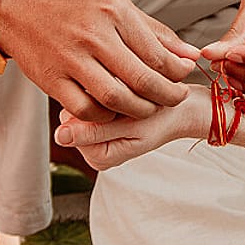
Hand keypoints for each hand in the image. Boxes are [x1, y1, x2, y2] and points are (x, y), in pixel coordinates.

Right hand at [0, 0, 198, 121]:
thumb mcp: (115, 4)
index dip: (177, 72)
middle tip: (174, 99)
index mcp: (113, 12)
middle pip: (142, 80)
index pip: (157, 53)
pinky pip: (86, 110)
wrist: (16, 8)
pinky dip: (105, 117)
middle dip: (166, 96)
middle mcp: (93, 35)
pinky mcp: (52, 81)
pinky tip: (114, 111)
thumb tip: (191, 55)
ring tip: (149, 108)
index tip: (184, 77)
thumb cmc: (72, 4)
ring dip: (139, 111)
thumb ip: (154, 32)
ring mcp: (70, 59)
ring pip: (117, 99)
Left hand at [53, 85, 207, 169]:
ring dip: (99, 91)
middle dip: (94, 100)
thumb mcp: (131, 126)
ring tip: (125, 92)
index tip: (120, 106)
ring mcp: (96, 131)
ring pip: (80, 102)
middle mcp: (93, 147)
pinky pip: (90, 96)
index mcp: (99, 158)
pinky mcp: (100, 116)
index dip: (92, 110)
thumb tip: (60, 137)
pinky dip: (104, 88)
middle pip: (73, 115)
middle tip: (123, 96)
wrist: (183, 106)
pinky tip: (121, 86)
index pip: (72, 128)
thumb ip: (95, 132)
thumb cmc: (163, 117)